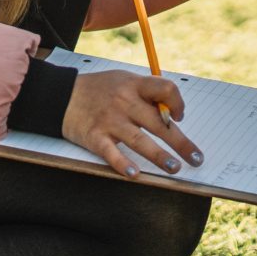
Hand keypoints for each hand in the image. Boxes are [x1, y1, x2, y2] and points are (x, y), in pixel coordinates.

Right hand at [62, 71, 203, 178]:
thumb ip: (146, 94)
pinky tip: (134, 174)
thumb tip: (172, 115)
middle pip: (157, 122)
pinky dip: (122, 164)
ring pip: (139, 140)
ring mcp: (109, 120)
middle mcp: (123, 102)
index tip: (179, 117)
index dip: (177, 103)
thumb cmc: (99, 89)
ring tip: (174, 168)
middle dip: (180, 142)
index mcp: (134, 85)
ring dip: (159, 156)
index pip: (165, 89)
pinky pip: (111, 153)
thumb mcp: (123, 80)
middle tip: (195, 158)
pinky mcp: (95, 136)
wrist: (61, 94)